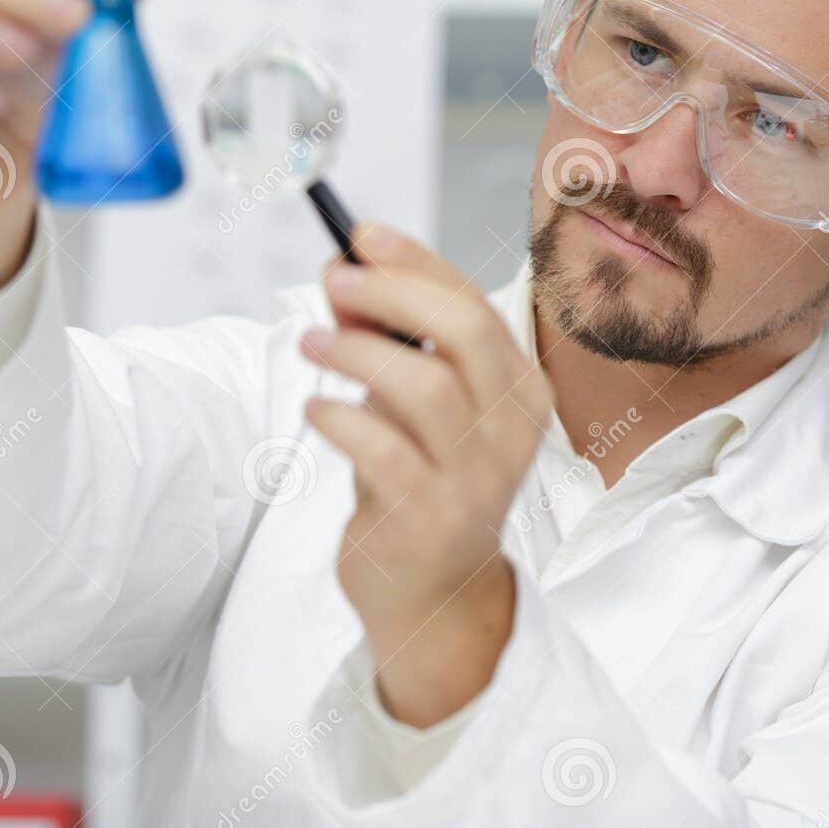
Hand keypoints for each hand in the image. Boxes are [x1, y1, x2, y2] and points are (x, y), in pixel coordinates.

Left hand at [302, 224, 553, 727]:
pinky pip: (381, 447)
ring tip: (311, 346)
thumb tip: (344, 276)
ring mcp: (475, 475)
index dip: (415, 262)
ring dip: (355, 352)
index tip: (361, 235)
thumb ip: (386, 343)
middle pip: (461, 331)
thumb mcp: (410, 406)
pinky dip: (339, 418)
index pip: (472, 304)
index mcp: (517, 389)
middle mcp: (510, 428)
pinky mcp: (430, 517)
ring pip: (422, 384)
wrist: (434, 593)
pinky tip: (317, 411)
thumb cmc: (422, 481)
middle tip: (335, 281)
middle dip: (392, 292)